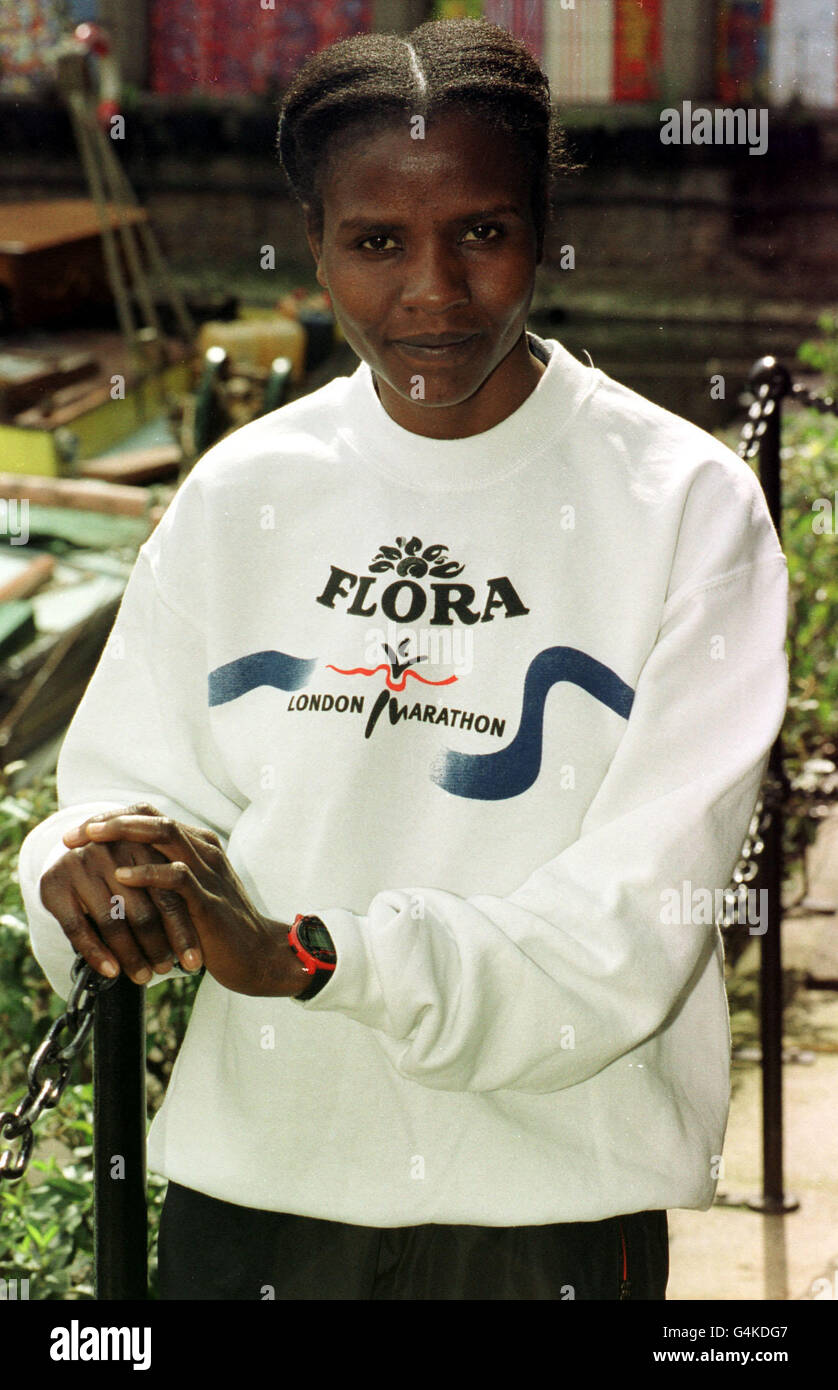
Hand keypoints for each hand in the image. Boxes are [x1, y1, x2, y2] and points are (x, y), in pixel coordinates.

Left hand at [61, 810, 309, 996]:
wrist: (258, 956)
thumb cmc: (218, 930)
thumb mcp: (187, 896)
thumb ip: (164, 879)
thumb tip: (118, 875)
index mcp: (197, 845)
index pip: (149, 816)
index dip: (113, 819)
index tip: (77, 833)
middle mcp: (203, 850)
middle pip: (152, 818)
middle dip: (109, 821)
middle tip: (73, 834)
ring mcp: (208, 871)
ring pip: (164, 835)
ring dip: (123, 834)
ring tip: (89, 840)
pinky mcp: (208, 899)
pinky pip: (176, 877)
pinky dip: (146, 874)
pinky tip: (120, 877)